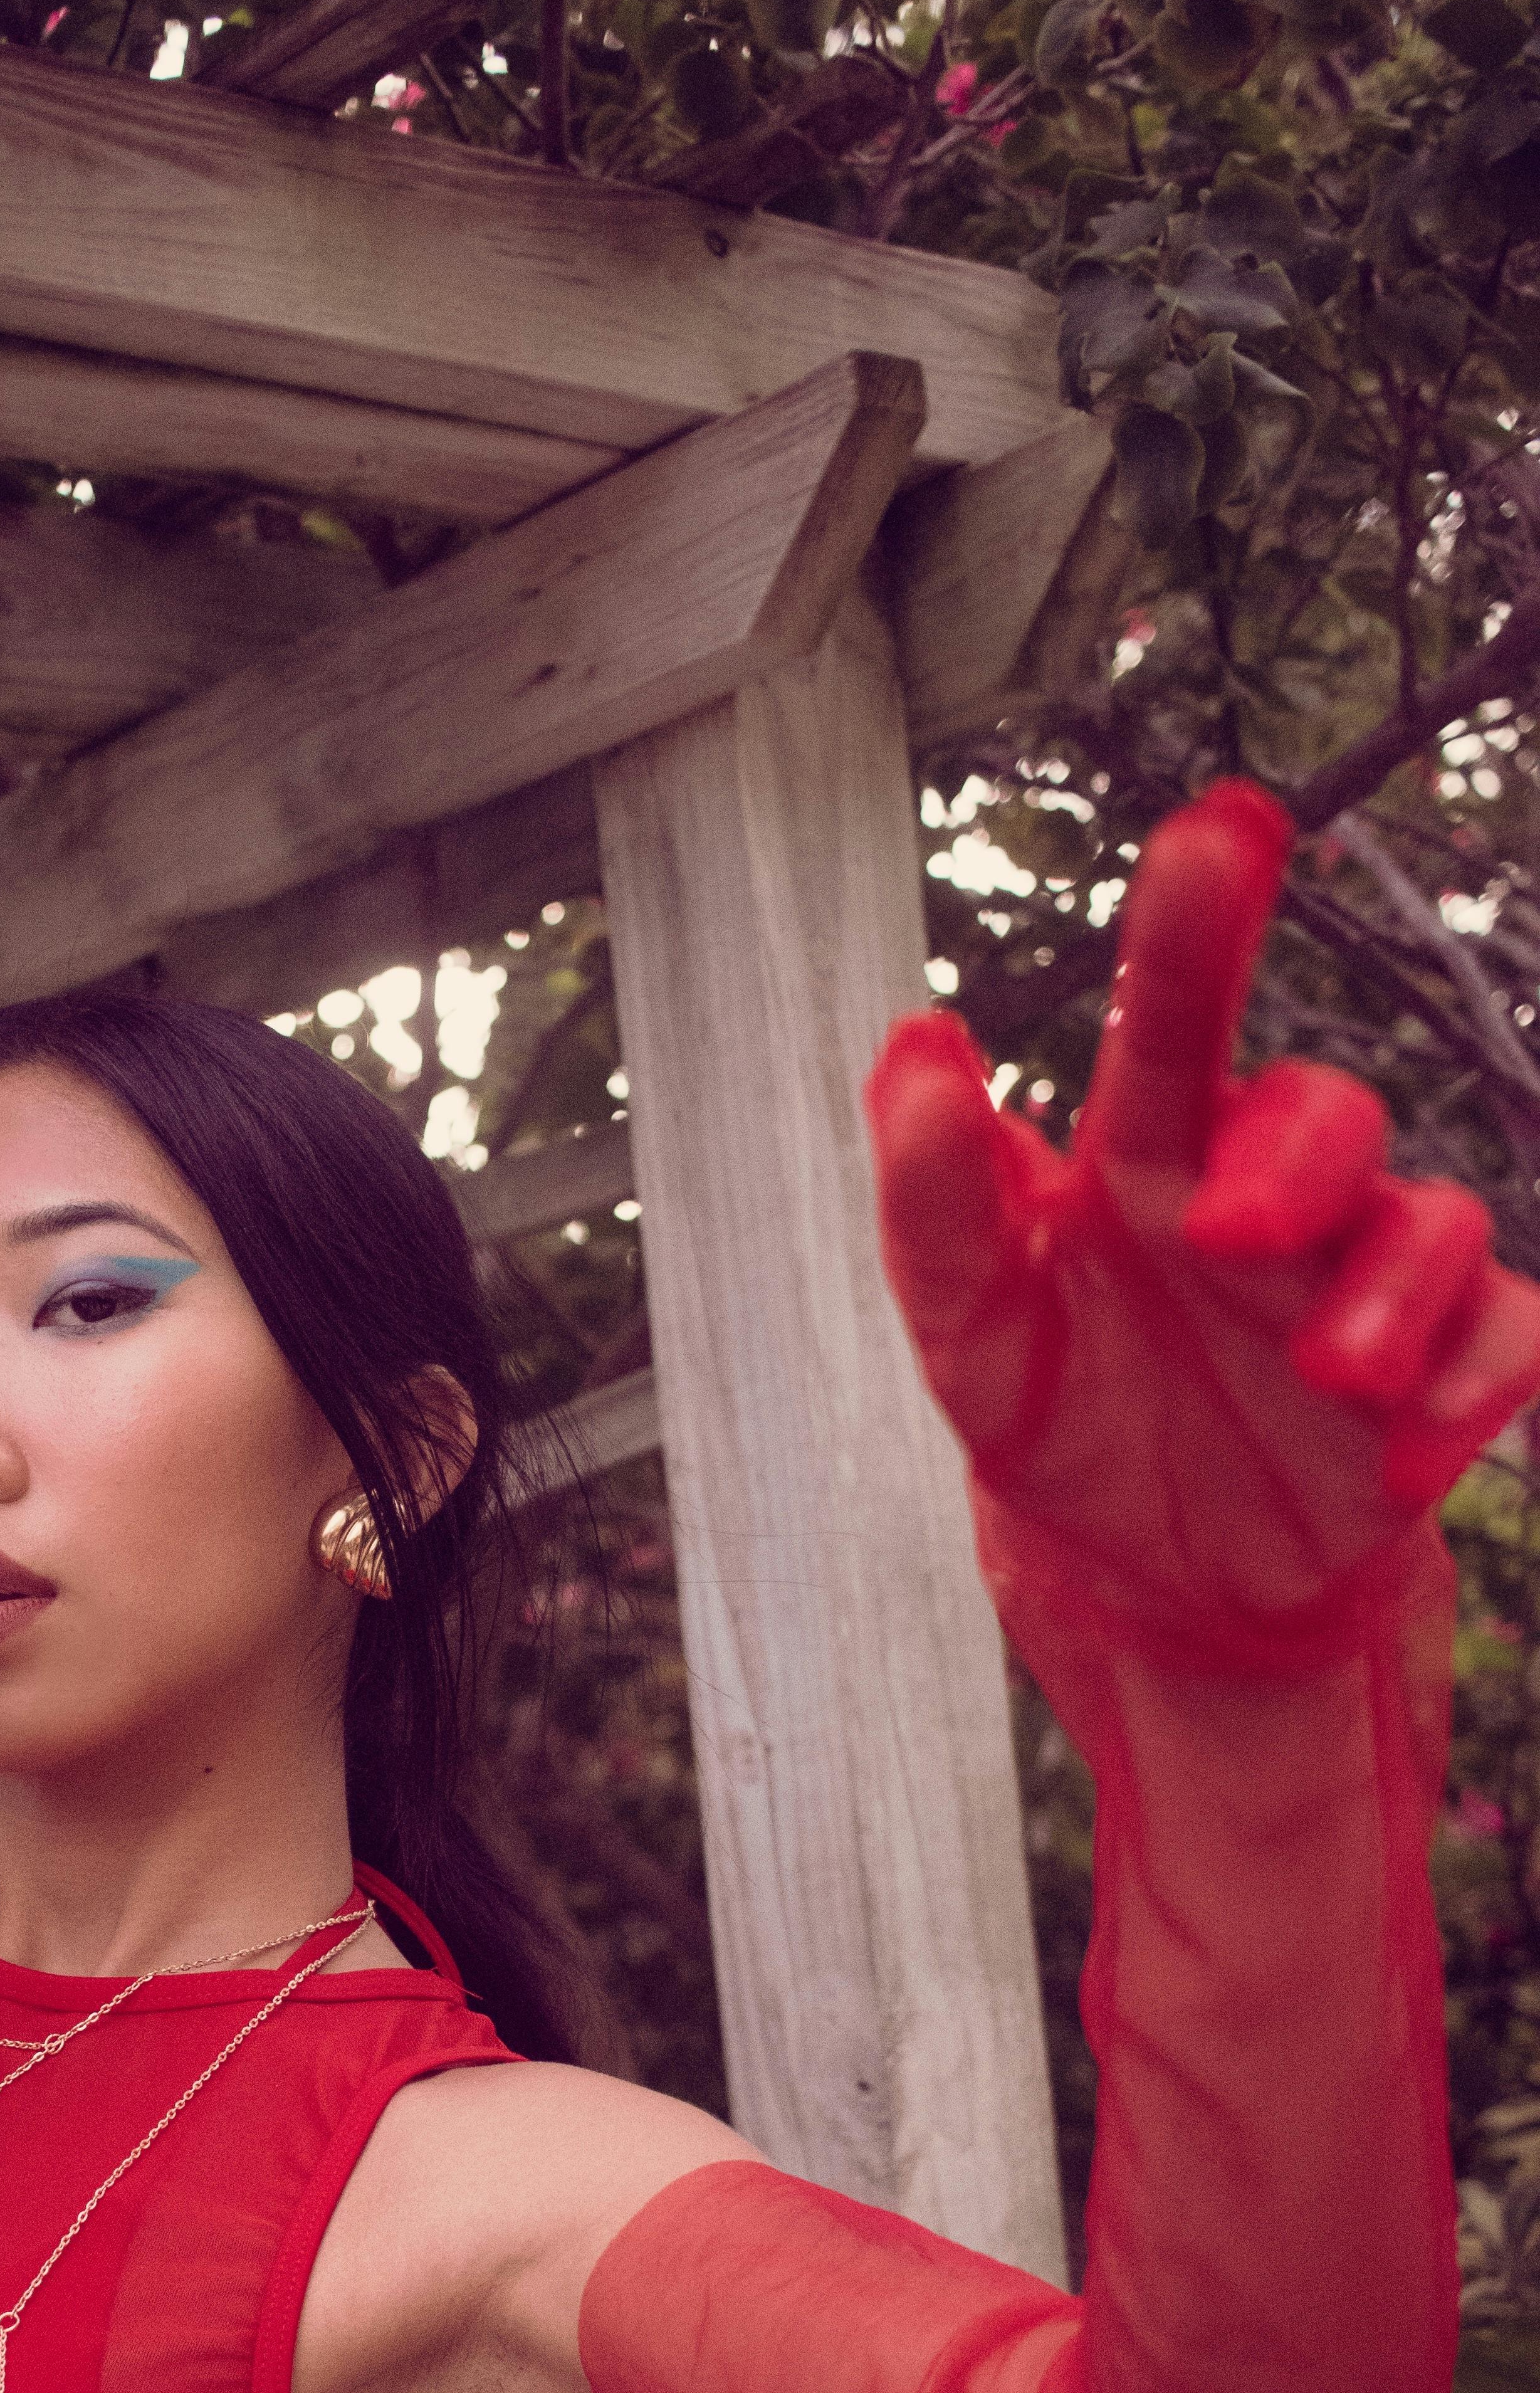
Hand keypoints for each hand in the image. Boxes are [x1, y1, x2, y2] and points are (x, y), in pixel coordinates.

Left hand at [866, 783, 1539, 1647]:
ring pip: (1430, 1221)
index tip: (1227, 821)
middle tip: (1225, 1233)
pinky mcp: (1442, 1374)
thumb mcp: (972, 1330)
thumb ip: (939, 1203)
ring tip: (1331, 1376)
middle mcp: (1272, 1196)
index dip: (1202, 918)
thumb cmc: (1066, 1410)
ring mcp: (1365, 1279)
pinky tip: (1408, 1450)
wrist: (1148, 1571)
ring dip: (1389, 1292)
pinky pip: (1507, 1334)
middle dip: (1298, 1154)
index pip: (1173, 1020)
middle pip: (1327, 1108)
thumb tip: (912, 1046)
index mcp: (1152, 1159)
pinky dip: (1473, 1384)